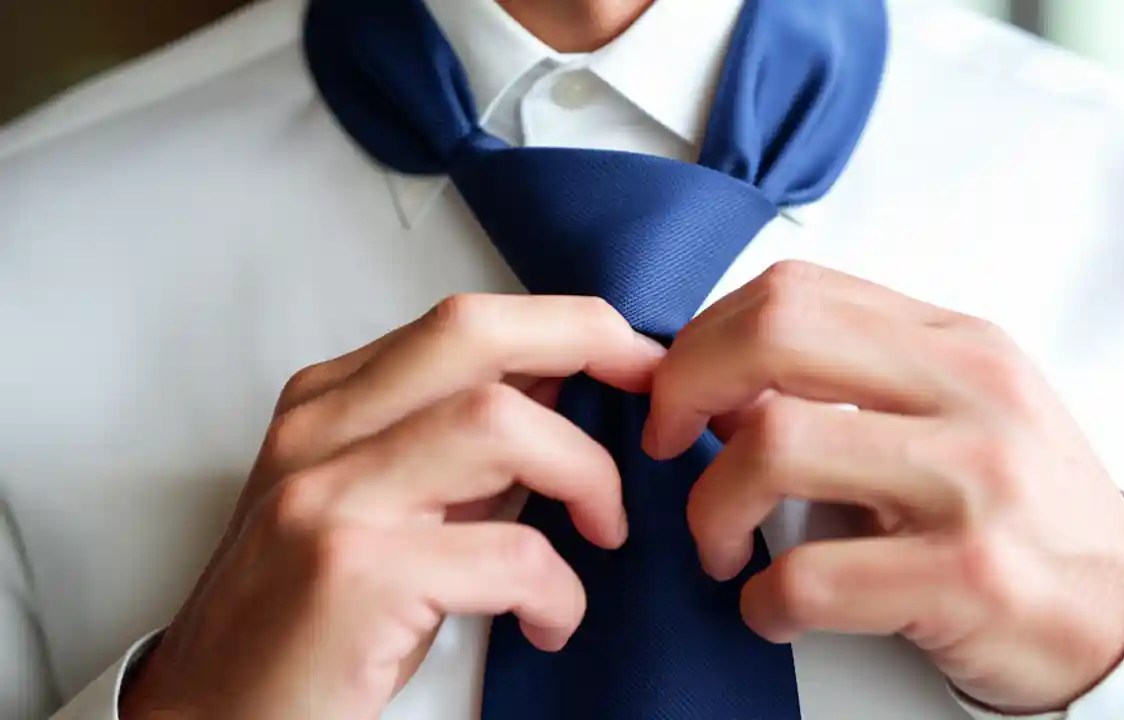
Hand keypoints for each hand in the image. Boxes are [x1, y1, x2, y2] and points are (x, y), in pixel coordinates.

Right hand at [121, 295, 663, 719]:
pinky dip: (557, 589)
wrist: (210, 717)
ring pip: (496, 425)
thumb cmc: (306, 620)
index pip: (463, 324)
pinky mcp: (350, 576)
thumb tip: (565, 393)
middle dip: (587, 346)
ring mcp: (328, 498)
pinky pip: (506, 555)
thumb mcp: (384, 508)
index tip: (633, 359)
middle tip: (649, 398)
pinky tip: (550, 621)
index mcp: (327, 406)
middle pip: (472, 333)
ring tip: (603, 531)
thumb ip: (459, 450)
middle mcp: (318, 434)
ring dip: (583, 474)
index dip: (566, 326)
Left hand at [643, 261, 1123, 713]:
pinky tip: (773, 608)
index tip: (679, 393)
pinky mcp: (968, 575)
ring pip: (773, 448)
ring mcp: (973, 481)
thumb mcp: (954, 413)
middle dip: (685, 389)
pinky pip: (809, 574)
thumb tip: (721, 392)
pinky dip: (762, 599)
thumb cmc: (1023, 508)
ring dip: (712, 509)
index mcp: (956, 343)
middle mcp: (968, 393)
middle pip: (774, 336)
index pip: (794, 290)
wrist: (1122, 608)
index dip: (705, 337)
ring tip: (722, 547)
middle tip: (668, 446)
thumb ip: (854, 382)